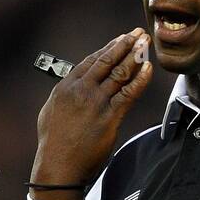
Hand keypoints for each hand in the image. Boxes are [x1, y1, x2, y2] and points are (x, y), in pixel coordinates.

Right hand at [29, 29, 152, 199]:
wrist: (58, 166)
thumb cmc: (53, 143)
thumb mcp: (51, 112)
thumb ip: (64, 96)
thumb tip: (73, 88)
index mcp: (66, 86)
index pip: (91, 61)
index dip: (109, 48)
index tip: (122, 40)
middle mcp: (81, 90)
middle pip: (107, 61)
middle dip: (125, 44)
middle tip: (139, 33)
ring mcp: (96, 103)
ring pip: (119, 73)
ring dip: (135, 56)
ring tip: (146, 43)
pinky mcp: (109, 118)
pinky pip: (128, 94)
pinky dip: (139, 79)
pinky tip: (148, 69)